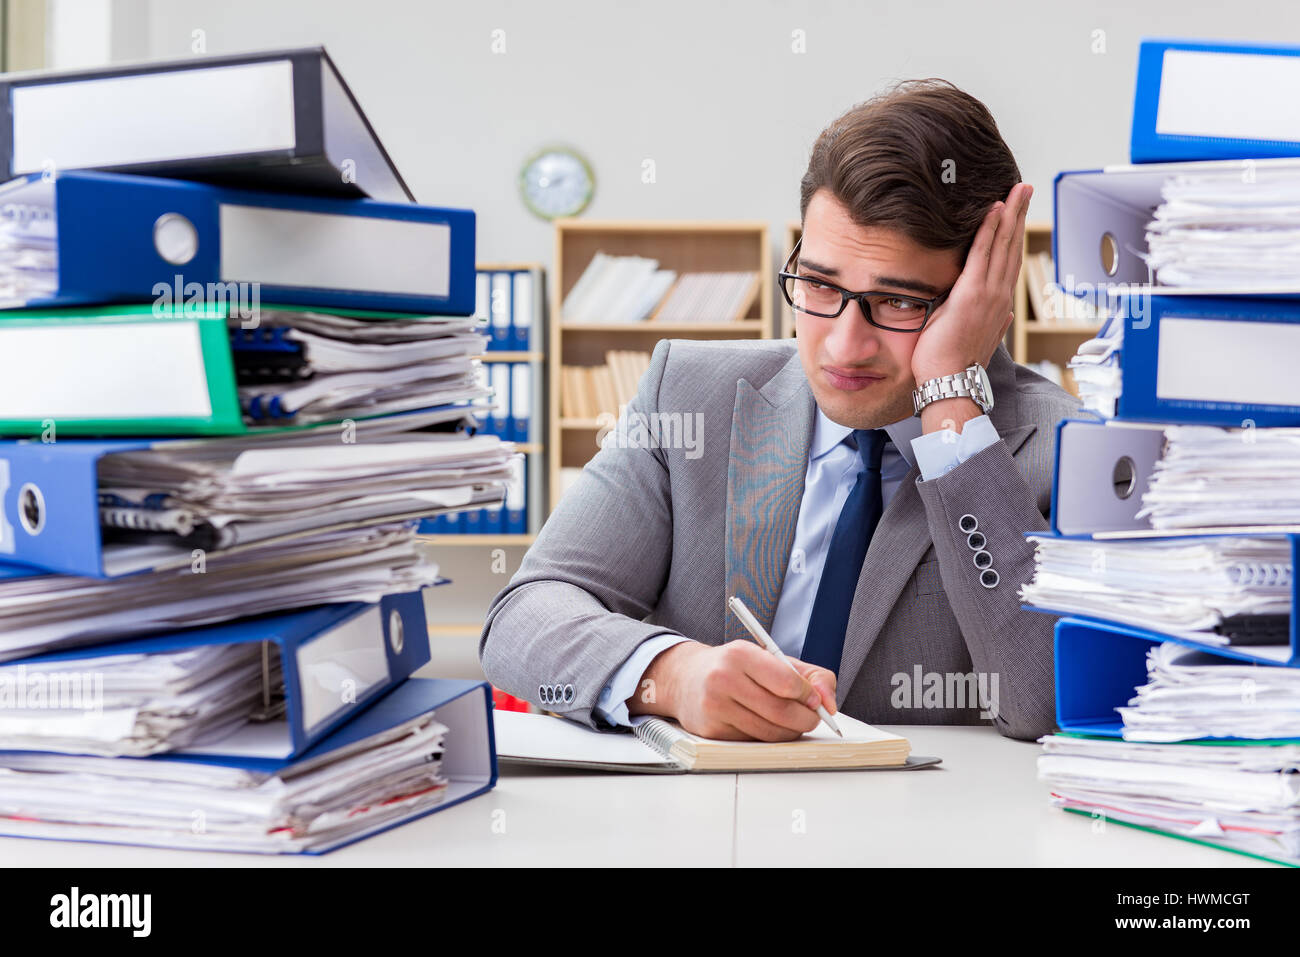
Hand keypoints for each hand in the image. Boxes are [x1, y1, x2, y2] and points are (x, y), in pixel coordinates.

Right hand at [628, 640, 836, 740]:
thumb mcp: (769, 658)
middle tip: (812, 718)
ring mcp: (715, 707)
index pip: (786, 681)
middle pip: (780, 711)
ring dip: (789, 732)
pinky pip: (753, 742)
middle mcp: (723, 678)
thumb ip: (809, 675)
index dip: (808, 695)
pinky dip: (768, 739)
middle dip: (805, 719)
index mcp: (740, 654)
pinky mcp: (711, 731)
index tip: (815, 701)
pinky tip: (766, 726)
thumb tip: (829, 703)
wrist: (686, 679)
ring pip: (769, 732)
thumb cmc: (734, 668)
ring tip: (792, 723)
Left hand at [910, 182, 1031, 385]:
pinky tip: (994, 209)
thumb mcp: (978, 338)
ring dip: (1010, 214)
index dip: (1015, 234)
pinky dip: (989, 230)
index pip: (1009, 261)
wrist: (951, 382)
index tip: (1018, 212)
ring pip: (1003, 245)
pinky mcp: (972, 294)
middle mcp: (999, 295)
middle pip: (1012, 246)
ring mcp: (988, 294)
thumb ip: (994, 323)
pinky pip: (982, 254)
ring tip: (1017, 189)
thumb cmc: (955, 364)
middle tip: (1025, 188)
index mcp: (998, 304)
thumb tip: (1006, 315)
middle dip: (1020, 215)